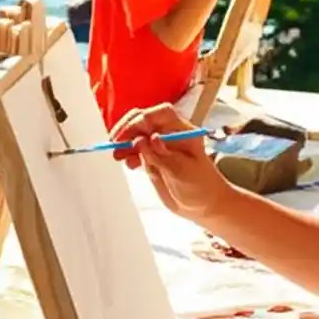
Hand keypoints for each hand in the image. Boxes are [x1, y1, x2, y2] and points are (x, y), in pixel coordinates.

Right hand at [109, 104, 233, 221]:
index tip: (128, 134)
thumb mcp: (183, 171)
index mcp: (183, 131)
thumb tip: (144, 139)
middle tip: (115, 143)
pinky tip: (127, 164)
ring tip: (117, 156)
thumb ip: (161, 155)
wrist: (203, 204)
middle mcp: (170, 134)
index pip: (162, 114)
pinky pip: (135, 149)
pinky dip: (128, 154)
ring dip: (124, 142)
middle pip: (145, 120)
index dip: (143, 119)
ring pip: (137, 134)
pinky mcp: (152, 157)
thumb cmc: (201, 186)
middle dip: (128, 129)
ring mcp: (160, 145)